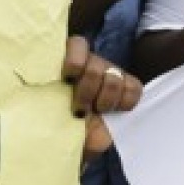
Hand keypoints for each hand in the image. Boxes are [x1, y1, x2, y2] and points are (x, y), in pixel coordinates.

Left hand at [62, 37, 141, 163]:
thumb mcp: (50, 113)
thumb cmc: (58, 123)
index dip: (74, 61)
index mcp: (65, 61)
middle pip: (94, 68)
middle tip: (80, 109)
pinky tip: (113, 110)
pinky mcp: (127, 85)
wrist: (77, 138)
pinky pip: (133, 88)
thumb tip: (51, 94)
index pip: (77, 45)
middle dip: (87, 92)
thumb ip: (51, 100)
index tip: (68, 80)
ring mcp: (108, 72)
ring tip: (96, 111)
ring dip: (105, 100)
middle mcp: (88, 63)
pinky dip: (125, 102)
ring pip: (114, 78)